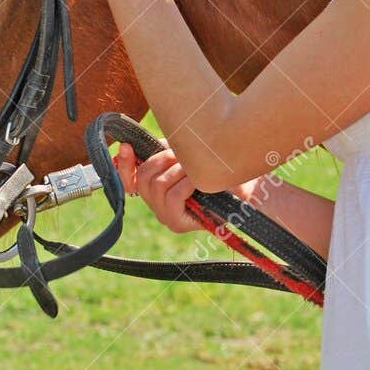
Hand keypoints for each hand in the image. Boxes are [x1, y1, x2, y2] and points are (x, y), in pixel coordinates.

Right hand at [113, 142, 258, 233]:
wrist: (246, 187)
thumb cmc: (218, 168)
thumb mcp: (185, 155)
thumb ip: (162, 152)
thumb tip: (130, 146)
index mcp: (155, 190)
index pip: (128, 180)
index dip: (124, 164)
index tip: (125, 145)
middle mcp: (156, 206)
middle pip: (142, 178)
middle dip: (162, 160)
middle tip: (182, 154)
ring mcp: (165, 216)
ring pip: (156, 186)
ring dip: (177, 170)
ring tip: (193, 168)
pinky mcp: (177, 224)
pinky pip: (171, 197)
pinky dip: (185, 184)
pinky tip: (198, 181)